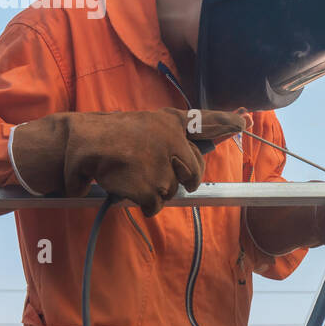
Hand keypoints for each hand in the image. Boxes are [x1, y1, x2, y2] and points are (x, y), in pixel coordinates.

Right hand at [12, 107, 245, 215]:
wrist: (80, 142)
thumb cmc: (108, 134)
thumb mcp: (144, 125)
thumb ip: (169, 135)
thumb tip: (196, 147)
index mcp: (170, 121)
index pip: (205, 121)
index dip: (226, 122)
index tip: (244, 121)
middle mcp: (173, 141)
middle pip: (195, 168)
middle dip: (187, 178)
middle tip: (167, 178)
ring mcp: (164, 165)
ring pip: (173, 189)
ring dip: (157, 189)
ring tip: (134, 178)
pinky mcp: (152, 186)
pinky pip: (157, 204)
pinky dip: (145, 204)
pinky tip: (129, 192)